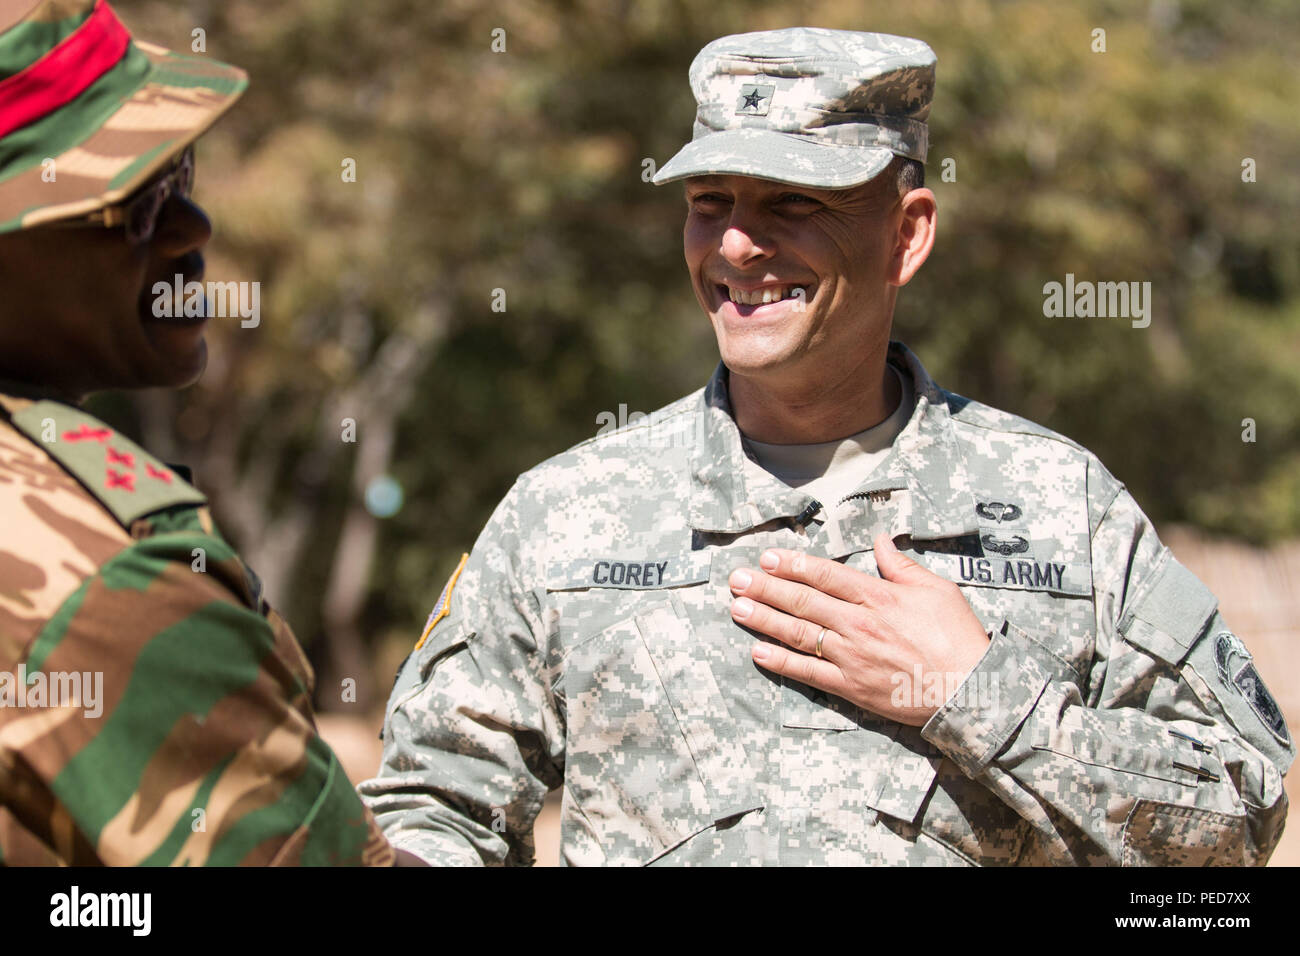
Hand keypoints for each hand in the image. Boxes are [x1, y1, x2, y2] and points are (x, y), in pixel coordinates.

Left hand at [729, 532, 990, 725]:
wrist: (969, 691)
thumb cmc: (958, 638)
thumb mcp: (936, 589)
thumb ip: (902, 565)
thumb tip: (881, 541)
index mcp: (877, 596)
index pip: (825, 575)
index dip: (792, 565)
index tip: (767, 557)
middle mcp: (857, 623)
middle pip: (802, 601)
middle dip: (766, 588)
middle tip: (737, 579)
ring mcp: (851, 656)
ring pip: (798, 634)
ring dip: (764, 620)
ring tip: (737, 609)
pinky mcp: (851, 686)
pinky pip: (808, 672)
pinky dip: (781, 662)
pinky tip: (758, 652)